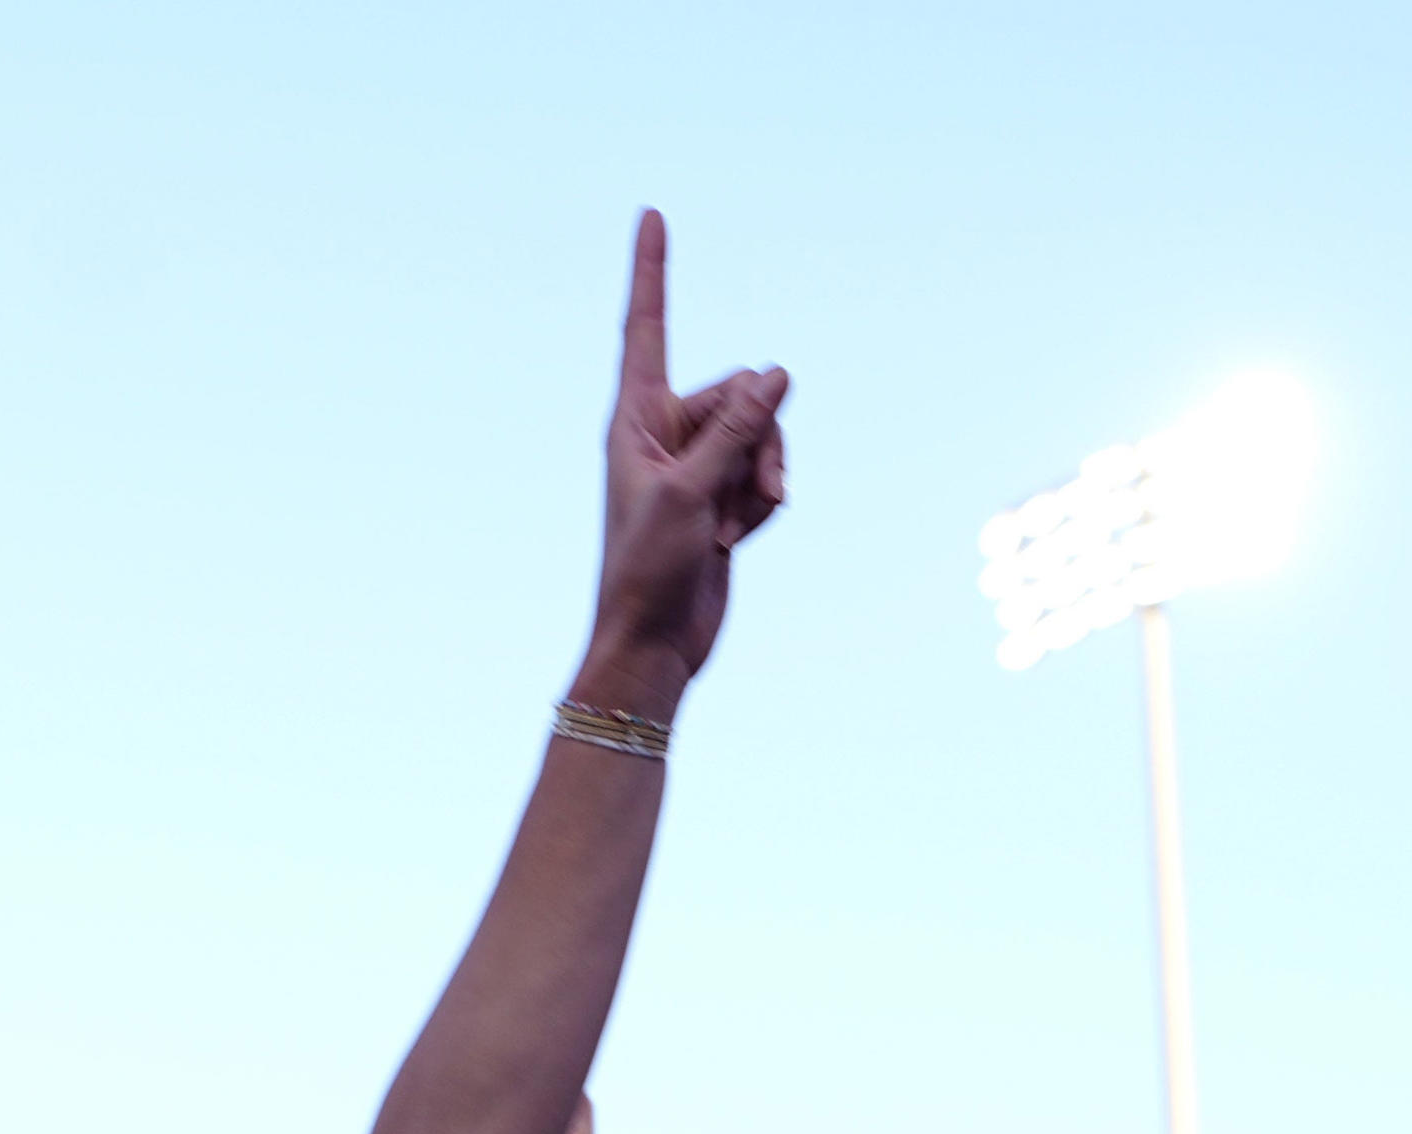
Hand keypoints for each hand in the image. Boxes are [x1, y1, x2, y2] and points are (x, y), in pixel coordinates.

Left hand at [583, 212, 786, 700]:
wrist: (655, 642)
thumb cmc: (649, 569)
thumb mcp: (692, 491)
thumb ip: (736, 429)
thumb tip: (776, 372)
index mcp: (635, 417)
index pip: (646, 327)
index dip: (651, 271)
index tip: (651, 214)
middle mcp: (665, 431)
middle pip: (740, 393)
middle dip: (758, 438)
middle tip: (743, 494)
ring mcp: (697, 464)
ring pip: (763, 434)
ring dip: (765, 477)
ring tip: (739, 526)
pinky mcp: (723, 496)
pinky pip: (766, 474)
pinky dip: (764, 503)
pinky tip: (741, 539)